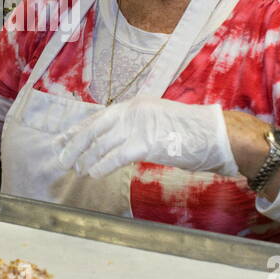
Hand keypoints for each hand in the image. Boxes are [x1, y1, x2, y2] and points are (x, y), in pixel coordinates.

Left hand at [57, 97, 239, 177]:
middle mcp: (135, 111)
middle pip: (96, 128)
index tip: (64, 139)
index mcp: (137, 105)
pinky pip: (116, 155)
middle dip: (76, 144)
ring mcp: (140, 125)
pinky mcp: (147, 142)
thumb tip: (117, 144)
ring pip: (102, 143)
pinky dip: (102, 164)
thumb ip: (138, 129)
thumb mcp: (160, 123)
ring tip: (78, 169)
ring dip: (87, 158)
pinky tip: (93, 173)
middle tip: (62, 158)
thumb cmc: (192, 134)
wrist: (217, 135)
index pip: (100, 117)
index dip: (80, 129)